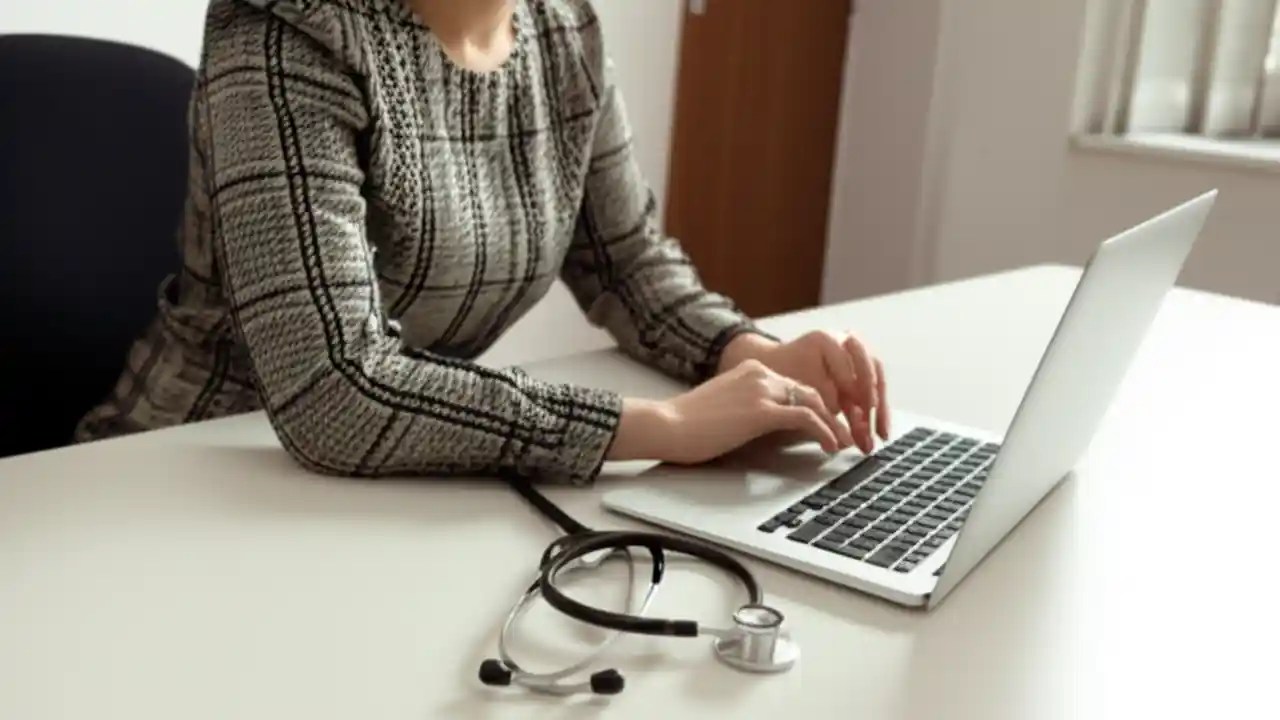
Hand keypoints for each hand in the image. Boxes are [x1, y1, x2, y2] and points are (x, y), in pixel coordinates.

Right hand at [606, 360, 854, 463]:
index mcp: (752, 370)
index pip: (795, 386)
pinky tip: (831, 446)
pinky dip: (825, 432)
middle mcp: (761, 374)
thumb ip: (748, 410)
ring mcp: (762, 390)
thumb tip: (765, 428)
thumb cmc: (688, 425)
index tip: (830, 425)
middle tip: (847, 434)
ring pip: (815, 403)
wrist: (667, 425)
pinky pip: (806, 419)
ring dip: (836, 425)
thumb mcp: (725, 409)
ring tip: (846, 444)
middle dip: (834, 415)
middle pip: (811, 392)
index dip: (817, 407)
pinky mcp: (762, 410)